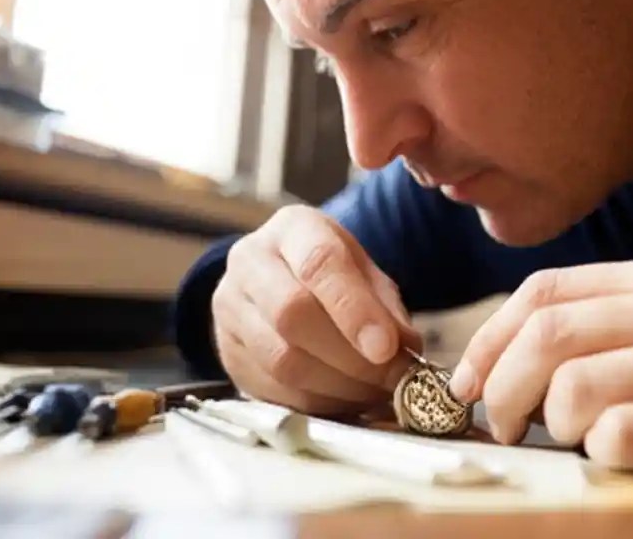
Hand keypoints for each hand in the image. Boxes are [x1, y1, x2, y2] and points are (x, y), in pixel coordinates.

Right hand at [212, 205, 421, 415]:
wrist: (278, 278)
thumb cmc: (330, 274)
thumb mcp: (364, 272)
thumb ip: (385, 307)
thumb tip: (405, 351)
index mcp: (292, 229)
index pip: (319, 264)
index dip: (354, 310)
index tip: (387, 348)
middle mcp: (250, 261)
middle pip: (292, 314)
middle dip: (350, 357)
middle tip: (391, 379)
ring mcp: (230, 308)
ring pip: (281, 359)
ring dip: (337, 387)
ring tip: (374, 393)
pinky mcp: (227, 352)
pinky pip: (273, 389)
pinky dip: (318, 403)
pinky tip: (346, 400)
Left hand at [449, 254, 632, 481]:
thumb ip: (623, 319)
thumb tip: (519, 354)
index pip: (545, 290)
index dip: (489, 338)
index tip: (467, 381)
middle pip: (546, 339)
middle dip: (500, 391)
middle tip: (503, 426)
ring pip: (573, 389)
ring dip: (554, 427)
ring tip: (578, 442)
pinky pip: (622, 437)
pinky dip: (601, 455)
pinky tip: (624, 458)